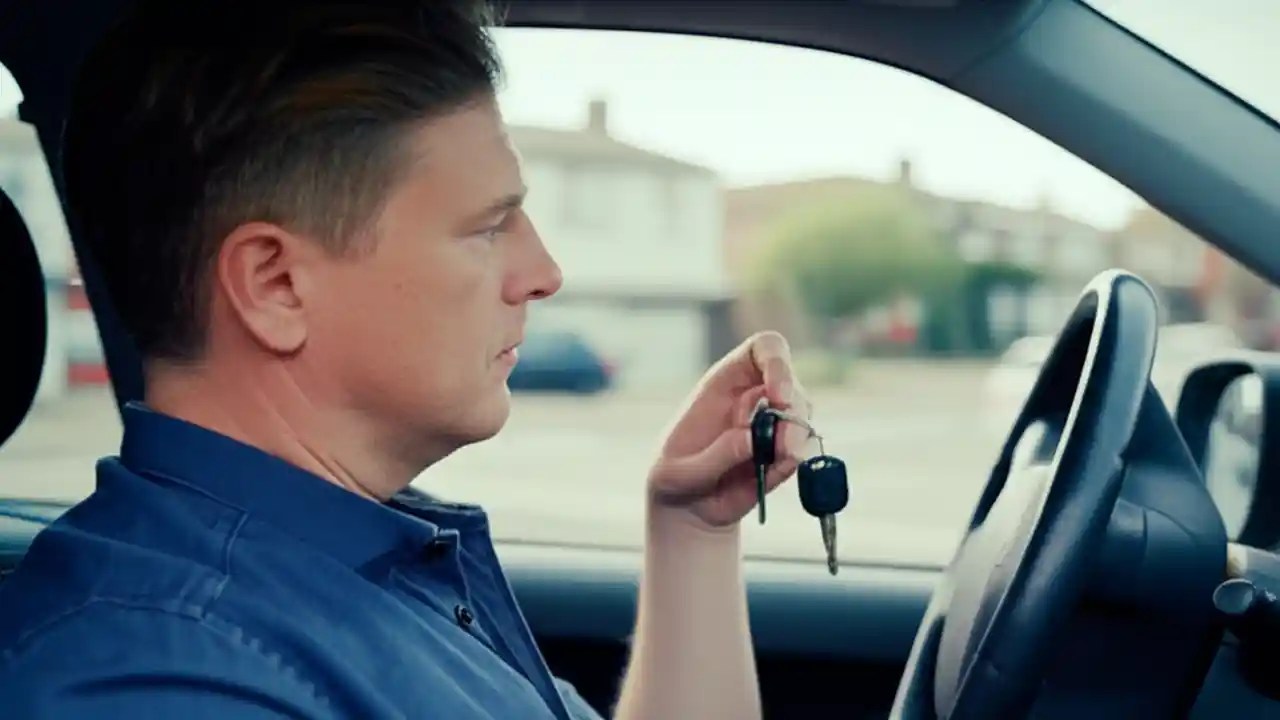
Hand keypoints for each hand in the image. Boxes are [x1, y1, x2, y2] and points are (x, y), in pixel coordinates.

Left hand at [647, 331, 813, 528]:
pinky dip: (793, 463)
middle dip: (793, 412)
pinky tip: (768, 476)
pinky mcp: (782, 453)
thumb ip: (716, 455)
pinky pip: (801, 451)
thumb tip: (751, 439)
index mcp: (725, 382)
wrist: (687, 507)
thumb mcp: (681, 471)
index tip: (778, 395)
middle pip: (791, 385)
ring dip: (796, 439)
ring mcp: (772, 425)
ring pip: (802, 417)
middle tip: (783, 445)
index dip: (777, 363)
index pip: (763, 349)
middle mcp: (754, 397)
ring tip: (775, 462)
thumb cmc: (675, 477)